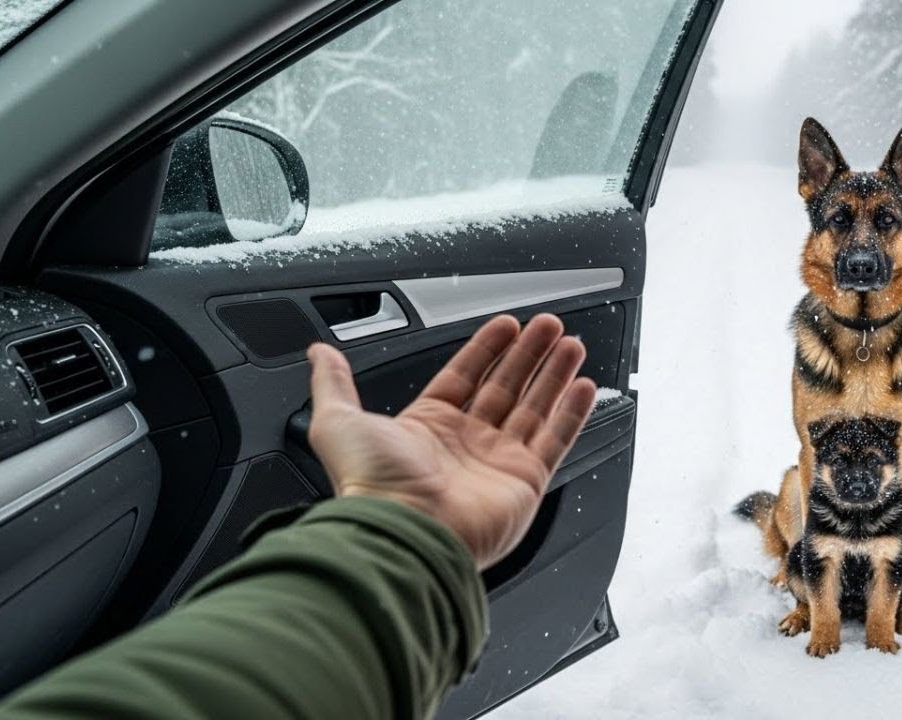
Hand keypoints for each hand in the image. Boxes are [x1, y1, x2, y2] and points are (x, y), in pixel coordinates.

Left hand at [306, 314, 597, 568]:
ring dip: (553, 375)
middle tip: (547, 325)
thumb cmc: (372, 485)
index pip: (465, 377)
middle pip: (505, 388)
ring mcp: (497, 464)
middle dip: (528, 354)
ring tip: (570, 343)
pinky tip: (582, 385)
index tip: (506, 325)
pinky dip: (572, 412)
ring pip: (534, 408)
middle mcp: (465, 446)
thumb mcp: (337, 421)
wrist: (405, 530)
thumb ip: (333, 382)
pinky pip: (556, 440)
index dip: (487, 349)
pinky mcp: (525, 482)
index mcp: (426, 429)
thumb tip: (319, 353)